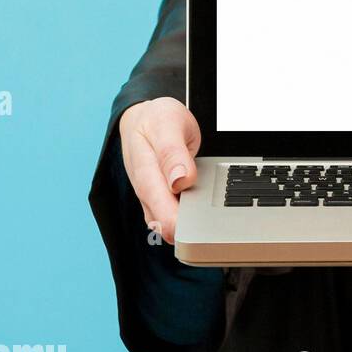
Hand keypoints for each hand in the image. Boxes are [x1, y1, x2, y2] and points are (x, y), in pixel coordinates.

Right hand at [119, 97, 200, 245]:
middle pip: (161, 220)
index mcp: (144, 169)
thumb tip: (180, 181)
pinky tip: (200, 221)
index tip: (190, 226)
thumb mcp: (168, 125)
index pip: (157, 203)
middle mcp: (145, 188)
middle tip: (207, 233)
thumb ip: (173, 153)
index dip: (173, 219)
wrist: (144, 118)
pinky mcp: (158, 199)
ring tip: (206, 229)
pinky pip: (170, 216)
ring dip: (184, 228)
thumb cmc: (156, 120)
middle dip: (183, 230)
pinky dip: (185, 220)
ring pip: (165, 223)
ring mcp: (150, 196)